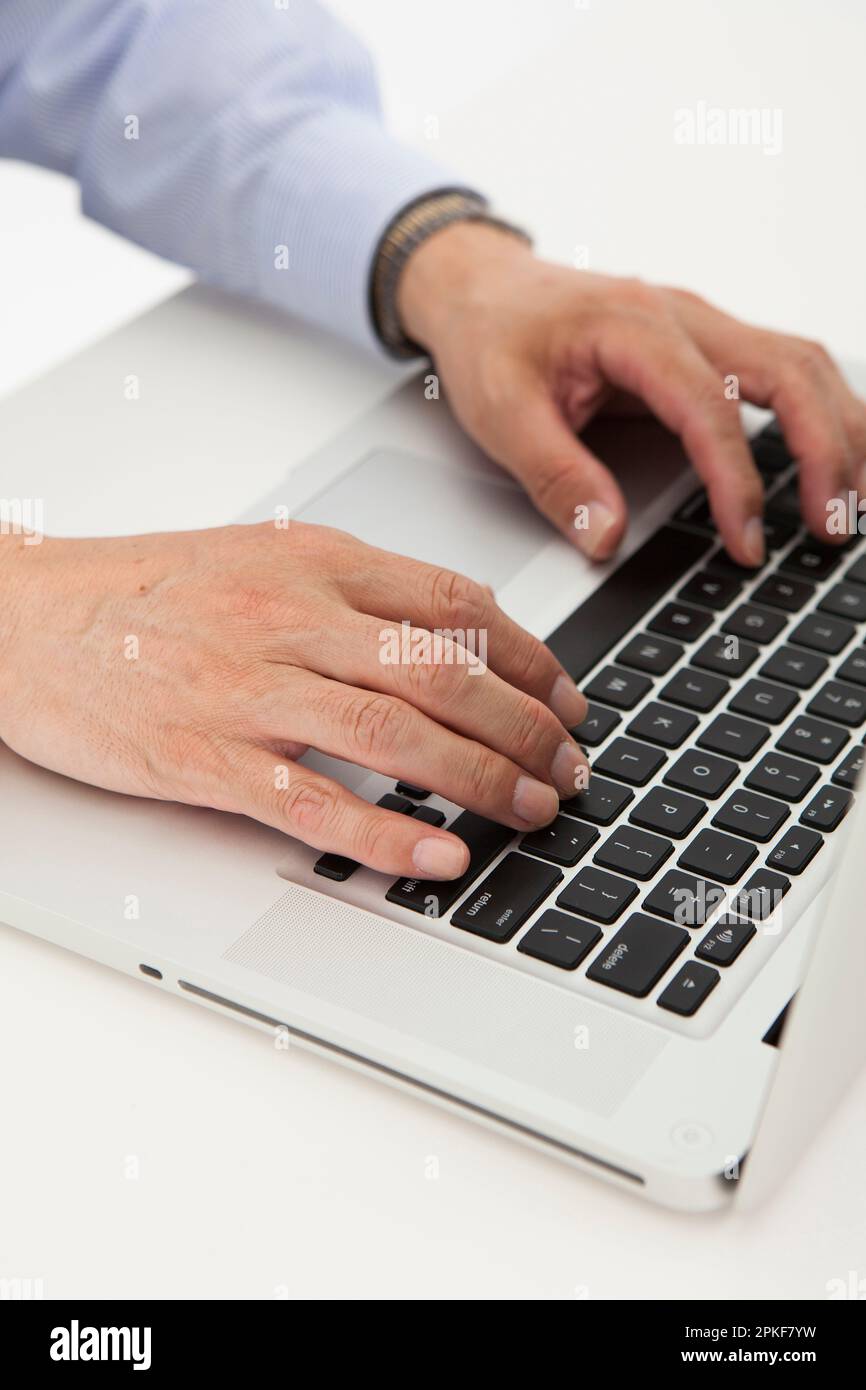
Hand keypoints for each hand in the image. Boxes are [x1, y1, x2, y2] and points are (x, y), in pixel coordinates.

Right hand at [0, 523, 588, 877]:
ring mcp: (246, 689)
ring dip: (480, 779)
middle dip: (527, 728)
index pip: (456, 603)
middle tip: (568, 770)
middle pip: (444, 672)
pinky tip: (438, 855)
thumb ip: (355, 590)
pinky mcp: (201, 758)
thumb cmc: (144, 589)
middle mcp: (289, 617)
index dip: (531, 657)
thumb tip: (455, 634)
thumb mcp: (262, 557)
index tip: (567, 699)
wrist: (26, 616)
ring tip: (530, 813)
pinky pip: (310, 802)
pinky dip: (385, 833)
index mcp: (313, 562)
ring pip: (393, 734)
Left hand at [398, 224, 865, 565]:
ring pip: (803, 364)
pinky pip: (784, 370)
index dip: (737, 482)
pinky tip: (831, 458)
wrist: (479, 286)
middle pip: (790, 370)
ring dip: (839, 430)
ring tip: (851, 501)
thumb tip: (607, 537)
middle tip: (834, 524)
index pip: (710, 409)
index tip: (746, 542)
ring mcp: (702, 326)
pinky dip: (819, 414)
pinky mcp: (706, 344)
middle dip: (826, 451)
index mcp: (633, 328)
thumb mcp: (500, 414)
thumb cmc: (489, 338)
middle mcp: (683, 317)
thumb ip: (556, 477)